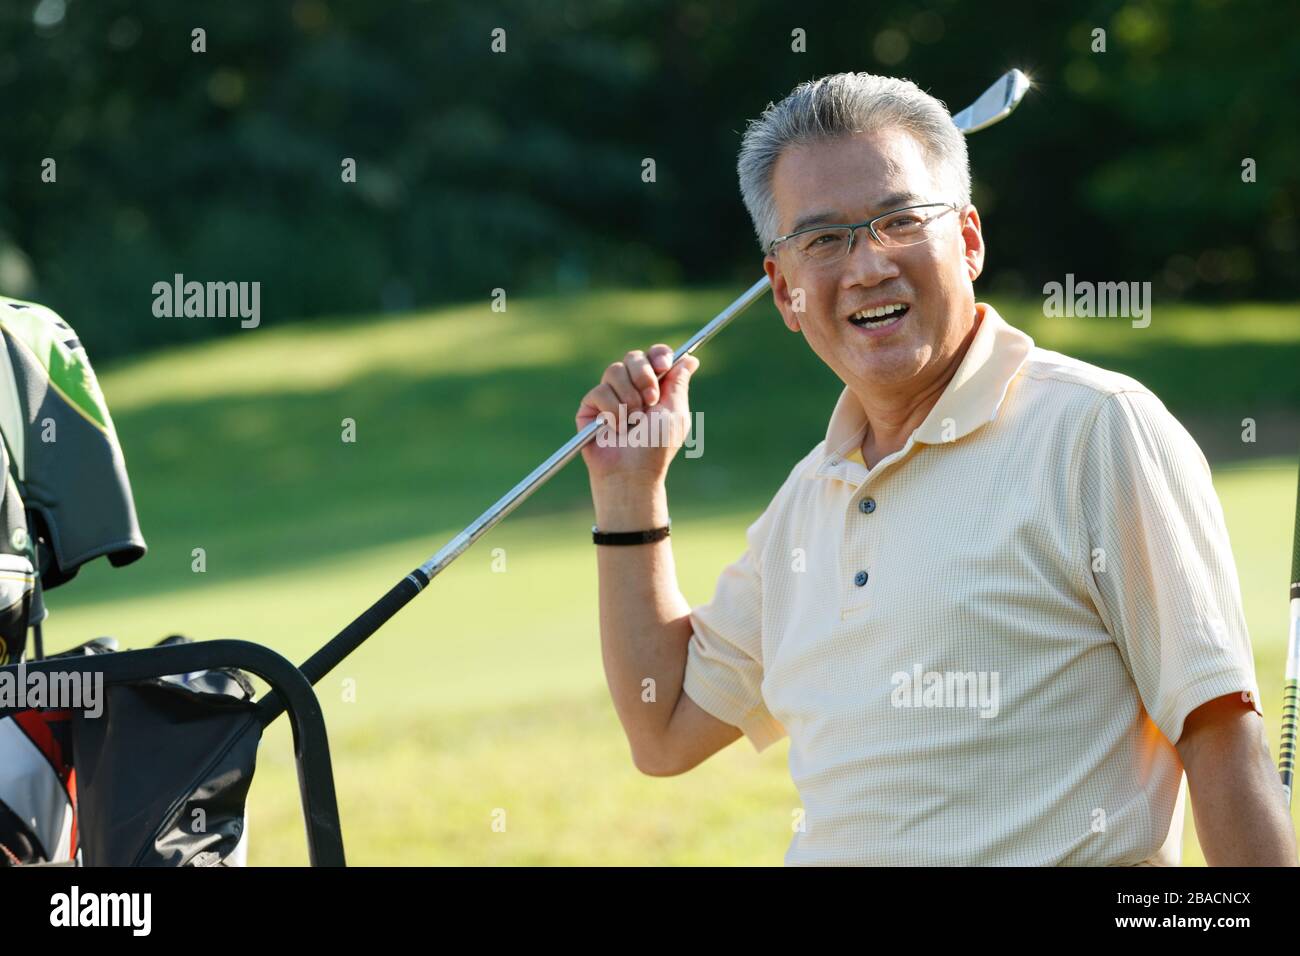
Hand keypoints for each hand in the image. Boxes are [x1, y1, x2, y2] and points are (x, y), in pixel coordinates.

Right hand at [576, 344, 699, 490]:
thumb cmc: (656, 447)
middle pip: (633, 356)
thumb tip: (690, 360)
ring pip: (614, 370)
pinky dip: (612, 411)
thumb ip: (679, 383)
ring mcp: (610, 395)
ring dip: (628, 398)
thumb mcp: (675, 413)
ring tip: (632, 422)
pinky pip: (599, 391)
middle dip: (644, 376)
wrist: (631, 471)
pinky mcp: (590, 406)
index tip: (663, 366)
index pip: (655, 355)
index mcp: (655, 387)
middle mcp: (632, 388)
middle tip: (650, 400)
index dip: (658, 355)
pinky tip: (615, 429)